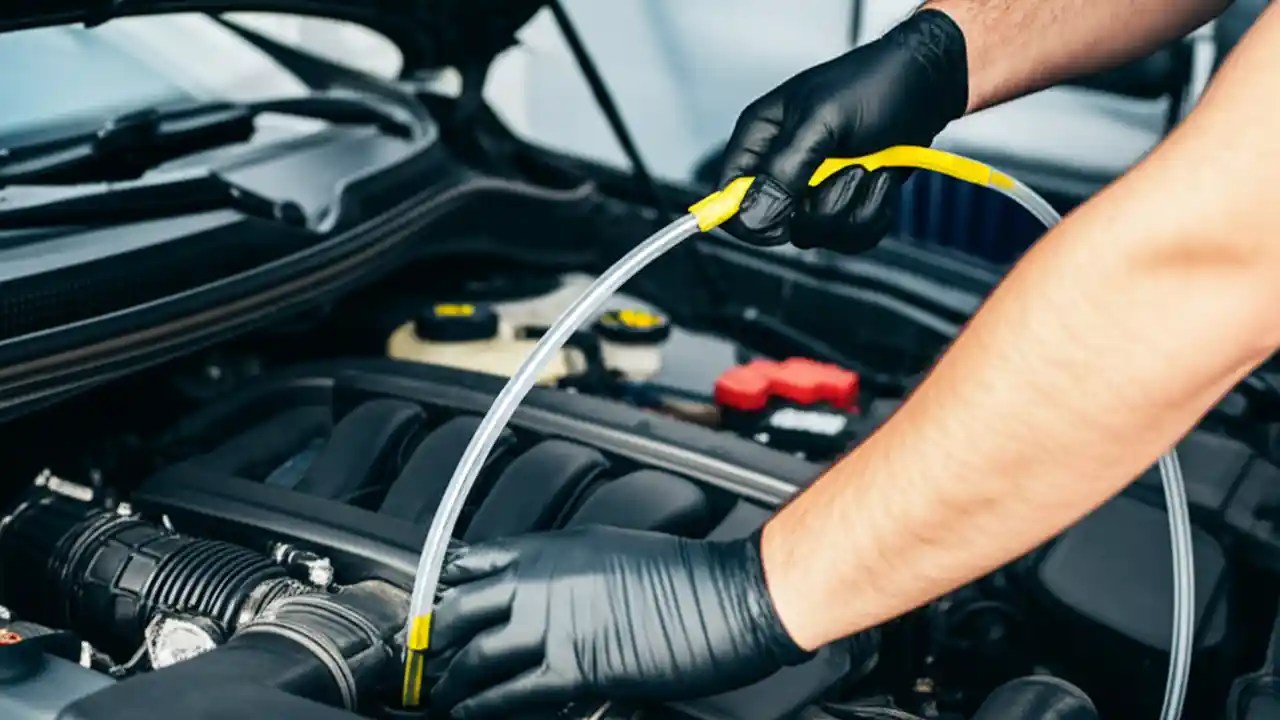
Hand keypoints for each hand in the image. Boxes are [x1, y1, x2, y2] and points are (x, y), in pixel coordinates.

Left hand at [427, 527, 809, 718]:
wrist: (727, 595)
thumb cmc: (685, 574)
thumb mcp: (614, 553)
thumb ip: (569, 570)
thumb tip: (545, 591)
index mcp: (552, 548)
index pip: (475, 563)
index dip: (448, 587)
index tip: (433, 605)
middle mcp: (542, 581)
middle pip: (461, 609)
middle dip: (433, 636)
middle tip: (419, 656)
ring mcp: (553, 625)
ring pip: (476, 655)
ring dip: (449, 678)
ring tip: (435, 692)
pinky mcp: (573, 668)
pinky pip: (509, 692)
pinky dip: (481, 705)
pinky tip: (465, 712)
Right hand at [719, 9, 968, 252]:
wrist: (928, 89)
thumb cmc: (874, 87)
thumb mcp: (823, 122)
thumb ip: (784, 170)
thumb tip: (751, 215)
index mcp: (760, 140)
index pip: (726, 195)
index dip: (748, 219)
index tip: (784, 220)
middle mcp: (781, 168)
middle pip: (776, 226)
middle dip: (822, 206)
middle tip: (850, 169)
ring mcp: (813, 191)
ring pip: (818, 235)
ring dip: (854, 207)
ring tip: (871, 167)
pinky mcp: (844, 205)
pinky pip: (849, 237)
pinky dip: (873, 213)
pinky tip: (883, 180)